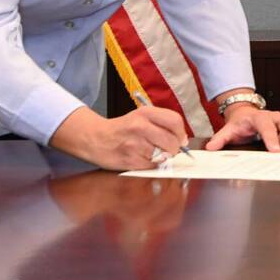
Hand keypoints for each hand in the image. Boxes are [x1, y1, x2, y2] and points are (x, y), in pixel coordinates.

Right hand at [51, 105, 187, 171]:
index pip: (175, 121)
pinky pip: (151, 166)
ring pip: (163, 155)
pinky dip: (150, 165)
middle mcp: (140, 126)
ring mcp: (134, 144)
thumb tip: (183, 141)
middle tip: (167, 150)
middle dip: (174, 149)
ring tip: (151, 152)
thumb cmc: (122, 128)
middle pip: (172, 141)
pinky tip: (141, 158)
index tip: (181, 140)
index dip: (181, 134)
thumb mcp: (141, 117)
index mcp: (146, 113)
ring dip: (161, 158)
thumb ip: (162, 124)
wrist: (96, 138)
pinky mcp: (130, 159)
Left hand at [206, 104, 279, 151]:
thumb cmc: (240, 124)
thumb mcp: (228, 130)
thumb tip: (211, 148)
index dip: (272, 139)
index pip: (267, 127)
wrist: (246, 113)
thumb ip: (220, 139)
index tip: (275, 151)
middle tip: (275, 148)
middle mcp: (275, 116)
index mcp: (260, 118)